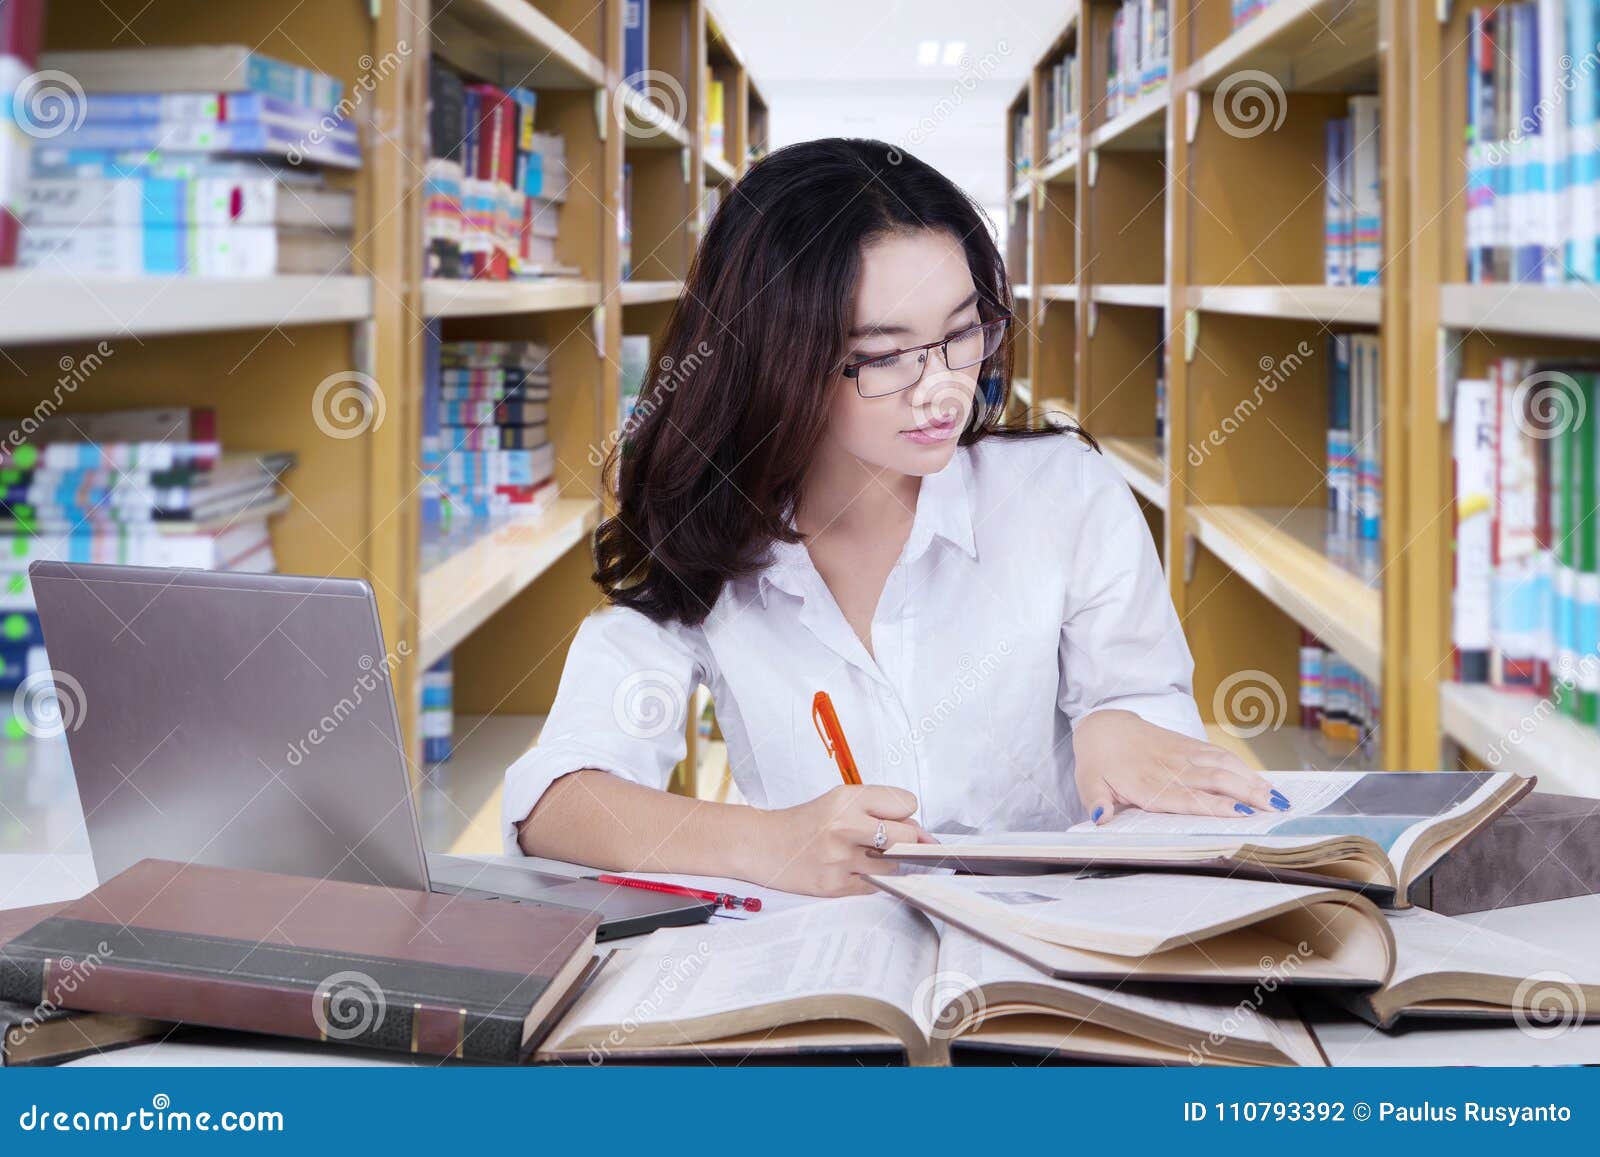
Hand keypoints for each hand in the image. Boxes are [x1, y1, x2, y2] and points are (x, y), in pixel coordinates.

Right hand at [750, 785, 934, 896]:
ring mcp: (840, 859)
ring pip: (894, 864)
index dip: (904, 812)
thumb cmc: (805, 822)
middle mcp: (844, 826)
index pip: (907, 803)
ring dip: (888, 861)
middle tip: (890, 840)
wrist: (763, 845)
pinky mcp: (835, 886)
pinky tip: (852, 868)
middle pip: (908, 836)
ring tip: (863, 853)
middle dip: (906, 840)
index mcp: (847, 799)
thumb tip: (925, 836)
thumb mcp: (840, 801)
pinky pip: (875, 885)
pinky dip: (871, 878)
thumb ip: (881, 811)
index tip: (893, 816)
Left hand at [1071, 710, 1286, 823]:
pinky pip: (1219, 754)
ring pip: (1222, 765)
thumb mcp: (1088, 785)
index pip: (1185, 797)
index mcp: (1145, 784)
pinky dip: (1243, 766)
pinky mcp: (1189, 745)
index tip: (1240, 812)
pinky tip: (1262, 780)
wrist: (1103, 727)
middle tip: (1274, 809)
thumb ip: (1097, 803)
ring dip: (1251, 780)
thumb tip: (1101, 819)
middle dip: (1246, 794)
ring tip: (1277, 797)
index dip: (1214, 805)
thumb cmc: (1098, 763)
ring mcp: (1182, 754)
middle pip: (1213, 781)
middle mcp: (1168, 768)